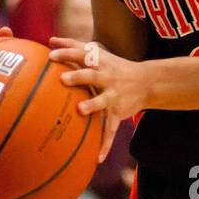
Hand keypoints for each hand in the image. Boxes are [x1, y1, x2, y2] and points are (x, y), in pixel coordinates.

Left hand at [49, 36, 149, 163]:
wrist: (147, 82)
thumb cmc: (115, 66)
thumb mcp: (98, 53)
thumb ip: (74, 46)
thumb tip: (51, 39)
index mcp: (100, 63)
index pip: (82, 55)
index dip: (67, 54)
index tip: (51, 56)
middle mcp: (107, 78)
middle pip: (91, 75)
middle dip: (78, 77)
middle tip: (63, 79)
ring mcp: (113, 96)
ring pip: (102, 101)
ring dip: (92, 105)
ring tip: (80, 110)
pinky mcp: (118, 113)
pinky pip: (110, 131)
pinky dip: (105, 145)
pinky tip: (97, 159)